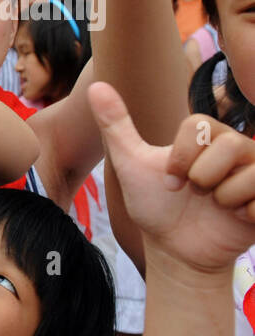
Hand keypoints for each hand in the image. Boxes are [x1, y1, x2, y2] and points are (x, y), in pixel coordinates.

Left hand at [90, 82, 254, 271]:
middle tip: (195, 193)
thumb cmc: (154, 205)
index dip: (180, 157)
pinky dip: (244, 214)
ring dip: (222, 198)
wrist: (173, 249)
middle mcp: (239, 150)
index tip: (171, 179)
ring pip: (248, 174)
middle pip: (228, 145)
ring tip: (216, 206)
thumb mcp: (130, 163)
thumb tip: (96, 86)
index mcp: (210, 136)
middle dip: (200, 178)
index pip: (200, 125)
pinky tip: (234, 219)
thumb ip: (116, 125)